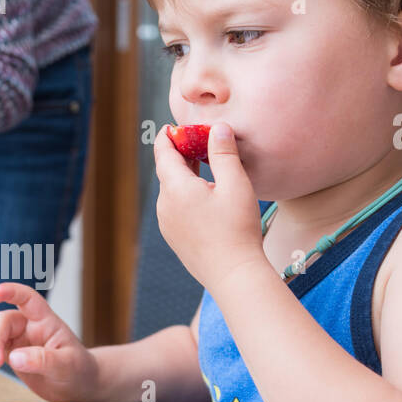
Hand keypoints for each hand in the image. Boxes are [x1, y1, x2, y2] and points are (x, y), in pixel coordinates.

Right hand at [0, 283, 99, 401]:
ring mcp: (17, 340)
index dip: (10, 292)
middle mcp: (28, 327)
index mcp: (45, 321)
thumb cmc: (78, 370)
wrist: (78, 385)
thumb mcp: (67, 366)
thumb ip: (43, 360)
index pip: (27, 299)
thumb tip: (15, 357)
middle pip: (2, 322)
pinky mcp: (9, 354)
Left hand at [154, 121, 270, 295]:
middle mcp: (164, 206)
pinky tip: (204, 198)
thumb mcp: (235, 184)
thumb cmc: (237, 228)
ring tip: (202, 168)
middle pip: (167, 172)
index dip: (168, 137)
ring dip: (184, 177)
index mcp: (175, 189)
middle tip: (194, 142)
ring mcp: (167, 225)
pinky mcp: (175, 239)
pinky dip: (185, 196)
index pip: (163, 154)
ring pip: (171, 192)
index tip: (173, 127)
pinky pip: (175, 209)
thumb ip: (224, 153)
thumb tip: (217, 128)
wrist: (233, 274)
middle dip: (178, 155)